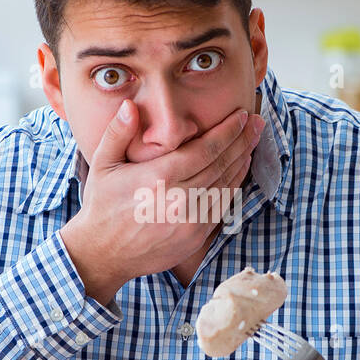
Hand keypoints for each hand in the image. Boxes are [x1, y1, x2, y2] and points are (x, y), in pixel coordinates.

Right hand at [61, 101, 263, 300]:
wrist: (103, 254)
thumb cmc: (101, 206)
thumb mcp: (101, 165)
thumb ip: (117, 133)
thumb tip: (131, 105)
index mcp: (160, 178)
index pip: (206, 149)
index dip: (228, 131)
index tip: (242, 116)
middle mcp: (179, 199)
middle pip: (222, 164)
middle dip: (243, 141)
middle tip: (258, 123)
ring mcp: (190, 221)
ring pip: (227, 185)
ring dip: (243, 162)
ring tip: (253, 142)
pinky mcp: (195, 237)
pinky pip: (222, 206)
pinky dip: (234, 186)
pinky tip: (239, 172)